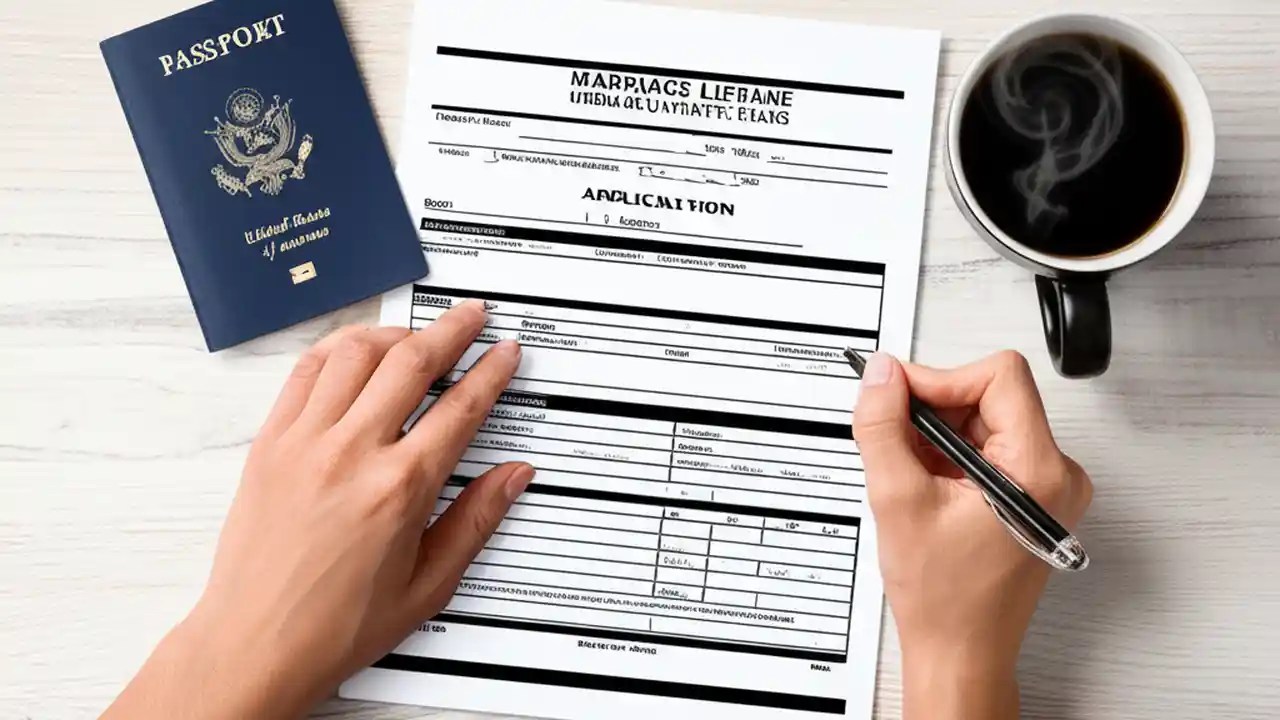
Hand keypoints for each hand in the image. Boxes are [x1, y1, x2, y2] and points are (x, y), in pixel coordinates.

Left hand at [102, 302, 532, 719]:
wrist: (256, 643)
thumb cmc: (334, 625)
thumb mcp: (427, 584)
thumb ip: (476, 521)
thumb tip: (513, 477)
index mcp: (399, 490)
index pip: (460, 407)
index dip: (490, 372)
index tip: (503, 355)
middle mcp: (351, 455)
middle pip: (412, 362)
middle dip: (451, 330)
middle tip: (471, 317)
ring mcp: (304, 443)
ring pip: (355, 353)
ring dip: (394, 332)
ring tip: (416, 331)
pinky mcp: (269, 443)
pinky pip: (304, 372)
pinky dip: (335, 348)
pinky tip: (354, 348)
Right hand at [852, 351, 1091, 719]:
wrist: (961, 651)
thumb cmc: (946, 599)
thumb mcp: (898, 500)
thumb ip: (883, 427)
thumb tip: (881, 377)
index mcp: (1039, 469)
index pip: (998, 376)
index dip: (940, 379)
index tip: (899, 394)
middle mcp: (1056, 473)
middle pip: (991, 396)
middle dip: (934, 410)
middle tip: (894, 437)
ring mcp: (1047, 486)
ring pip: (985, 420)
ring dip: (938, 436)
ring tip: (910, 474)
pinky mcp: (1031, 496)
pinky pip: (988, 448)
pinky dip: (948, 456)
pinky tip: (925, 485)